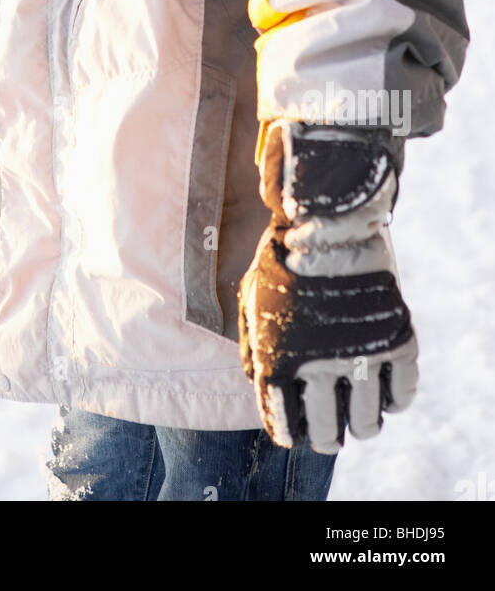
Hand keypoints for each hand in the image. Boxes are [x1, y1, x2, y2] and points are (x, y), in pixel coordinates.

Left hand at [238, 119, 417, 454]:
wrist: (327, 219)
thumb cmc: (284, 256)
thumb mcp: (253, 298)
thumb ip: (252, 344)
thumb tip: (255, 381)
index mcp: (275, 359)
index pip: (282, 421)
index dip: (288, 432)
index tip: (294, 433)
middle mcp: (316, 366)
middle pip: (325, 430)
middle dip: (325, 436)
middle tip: (329, 435)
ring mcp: (359, 354)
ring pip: (365, 421)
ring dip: (361, 426)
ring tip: (359, 422)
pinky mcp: (395, 340)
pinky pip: (401, 393)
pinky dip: (395, 401)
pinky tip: (386, 396)